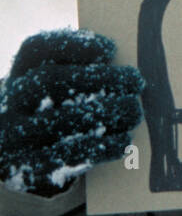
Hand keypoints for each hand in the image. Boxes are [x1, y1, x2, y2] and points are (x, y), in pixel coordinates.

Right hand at [0, 29, 143, 197]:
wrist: (19, 164)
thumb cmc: (50, 117)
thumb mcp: (53, 92)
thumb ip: (80, 74)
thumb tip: (118, 60)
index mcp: (16, 76)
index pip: (36, 49)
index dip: (75, 45)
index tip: (111, 49)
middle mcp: (7, 103)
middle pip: (50, 81)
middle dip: (98, 78)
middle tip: (135, 80)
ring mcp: (13, 138)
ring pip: (60, 120)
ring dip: (105, 113)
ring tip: (134, 110)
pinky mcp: (26, 170)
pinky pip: (66, 156)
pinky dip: (100, 146)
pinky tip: (124, 139)